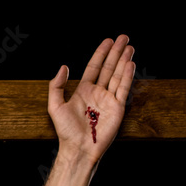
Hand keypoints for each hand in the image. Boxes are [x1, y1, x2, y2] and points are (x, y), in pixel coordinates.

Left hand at [48, 34, 135, 163]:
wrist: (78, 148)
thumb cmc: (66, 131)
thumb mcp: (55, 106)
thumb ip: (56, 86)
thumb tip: (64, 66)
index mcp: (83, 91)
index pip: (94, 67)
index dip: (101, 54)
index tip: (108, 41)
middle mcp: (97, 93)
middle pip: (109, 68)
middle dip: (116, 52)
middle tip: (123, 37)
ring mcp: (108, 99)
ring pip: (118, 75)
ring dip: (124, 61)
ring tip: (129, 47)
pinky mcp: (118, 108)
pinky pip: (123, 89)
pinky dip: (127, 76)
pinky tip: (130, 64)